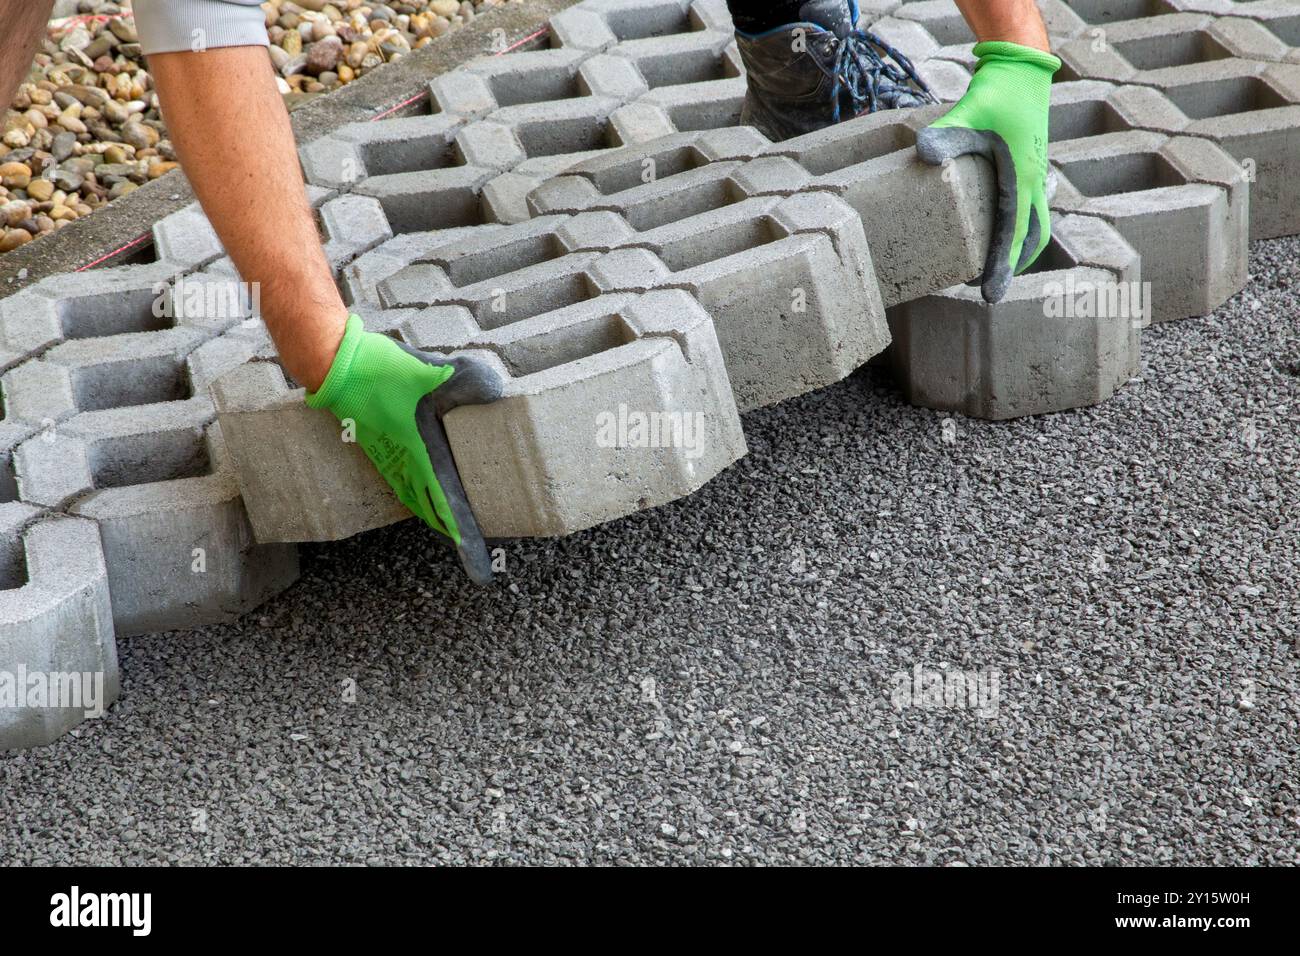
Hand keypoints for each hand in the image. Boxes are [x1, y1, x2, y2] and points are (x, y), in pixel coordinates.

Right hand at [306, 315, 502, 582]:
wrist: (335, 366)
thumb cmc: (383, 371)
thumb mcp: (435, 371)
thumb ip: (470, 382)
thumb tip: (497, 394)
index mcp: (423, 455)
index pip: (450, 509)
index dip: (467, 543)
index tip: (481, 573)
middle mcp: (406, 465)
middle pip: (436, 513)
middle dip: (458, 535)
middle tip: (479, 555)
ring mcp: (391, 458)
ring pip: (420, 500)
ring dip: (440, 518)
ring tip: (458, 532)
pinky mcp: (383, 446)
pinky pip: (408, 483)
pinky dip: (424, 497)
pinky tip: (432, 493)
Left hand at [915, 41, 1059, 303]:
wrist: (1022, 70)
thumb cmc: (998, 93)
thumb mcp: (968, 112)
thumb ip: (946, 134)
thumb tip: (923, 153)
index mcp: (1022, 179)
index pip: (1013, 234)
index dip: (1002, 267)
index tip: (990, 296)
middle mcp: (1035, 182)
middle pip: (1032, 237)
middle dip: (1012, 265)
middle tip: (986, 288)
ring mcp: (1034, 175)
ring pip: (1034, 224)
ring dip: (1016, 248)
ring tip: (989, 266)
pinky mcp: (1027, 168)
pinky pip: (1028, 208)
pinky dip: (1016, 226)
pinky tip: (992, 230)